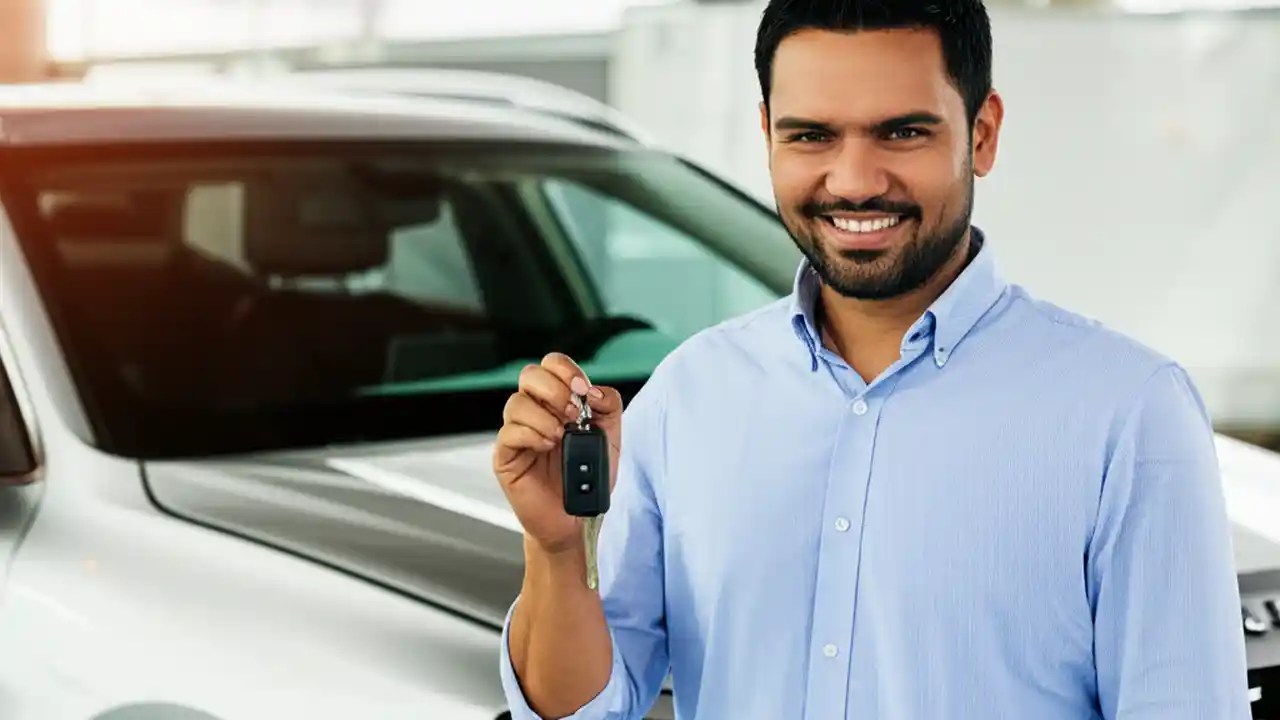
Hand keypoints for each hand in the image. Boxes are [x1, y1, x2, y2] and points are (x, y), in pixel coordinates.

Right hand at [493, 353, 622, 555]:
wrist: (576, 518)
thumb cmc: (588, 477)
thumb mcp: (610, 439)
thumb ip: (609, 408)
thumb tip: (594, 392)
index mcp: (557, 401)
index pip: (552, 365)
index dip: (566, 370)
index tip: (583, 390)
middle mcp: (535, 411)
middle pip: (529, 375)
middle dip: (554, 388)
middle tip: (571, 413)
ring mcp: (517, 432)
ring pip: (516, 403)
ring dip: (543, 416)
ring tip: (560, 437)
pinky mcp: (506, 455)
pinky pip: (508, 432)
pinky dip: (531, 435)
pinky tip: (547, 447)